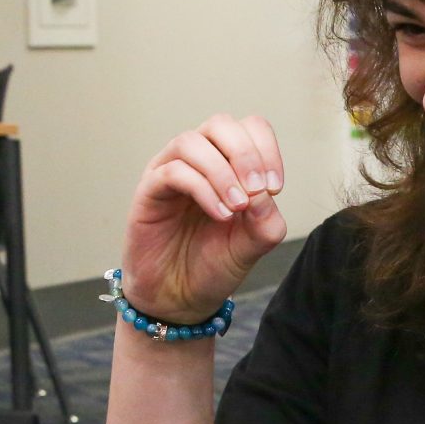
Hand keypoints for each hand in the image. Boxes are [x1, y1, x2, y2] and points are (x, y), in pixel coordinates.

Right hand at [120, 113, 289, 324]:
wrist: (179, 298)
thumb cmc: (213, 264)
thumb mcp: (252, 245)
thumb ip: (267, 220)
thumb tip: (266, 193)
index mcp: (228, 165)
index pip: (249, 128)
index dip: (266, 149)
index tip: (275, 187)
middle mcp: (198, 161)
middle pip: (220, 124)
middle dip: (245, 153)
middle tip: (257, 190)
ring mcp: (170, 172)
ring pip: (192, 142)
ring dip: (222, 172)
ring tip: (236, 207)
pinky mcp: (149, 190)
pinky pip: (173, 171)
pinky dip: (202, 189)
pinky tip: (219, 214)